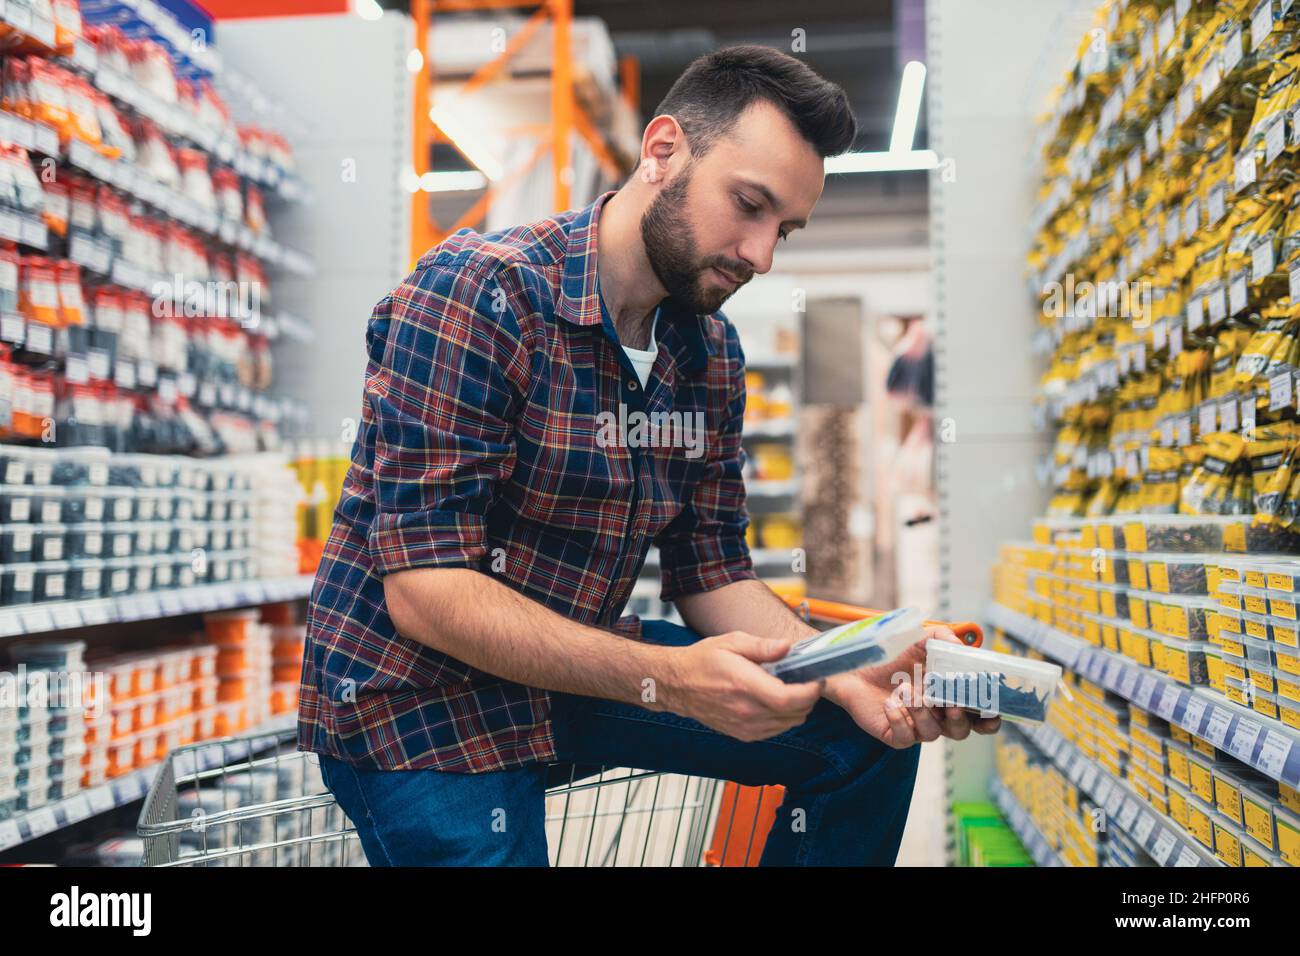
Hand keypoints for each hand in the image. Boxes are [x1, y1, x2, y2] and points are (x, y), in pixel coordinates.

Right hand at [663, 631, 823, 741]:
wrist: (678, 685)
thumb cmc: (703, 661)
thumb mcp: (732, 642)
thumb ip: (762, 646)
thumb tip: (787, 646)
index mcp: (745, 686)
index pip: (789, 699)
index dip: (810, 691)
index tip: (817, 679)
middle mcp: (747, 711)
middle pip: (796, 713)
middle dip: (808, 697)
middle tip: (805, 679)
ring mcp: (745, 727)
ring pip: (789, 724)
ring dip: (797, 708)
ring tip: (790, 688)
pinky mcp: (744, 735)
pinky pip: (777, 730)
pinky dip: (784, 717)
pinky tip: (776, 700)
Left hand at [823, 625, 1001, 747]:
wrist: (856, 663)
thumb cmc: (892, 654)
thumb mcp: (919, 638)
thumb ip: (943, 638)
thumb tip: (961, 646)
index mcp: (948, 695)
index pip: (977, 715)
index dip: (988, 719)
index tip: (991, 711)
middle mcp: (935, 715)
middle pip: (960, 731)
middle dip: (959, 720)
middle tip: (950, 705)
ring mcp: (915, 726)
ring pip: (931, 733)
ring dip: (922, 713)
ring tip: (906, 690)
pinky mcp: (893, 733)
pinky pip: (904, 738)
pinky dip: (899, 721)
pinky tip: (890, 703)